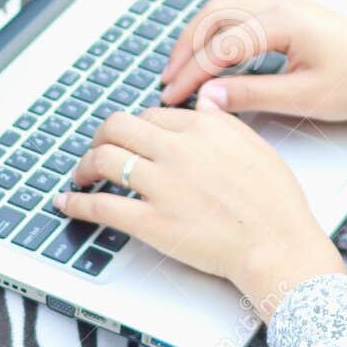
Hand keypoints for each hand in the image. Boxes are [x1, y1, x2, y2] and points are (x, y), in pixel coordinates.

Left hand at [58, 104, 344, 318]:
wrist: (279, 245)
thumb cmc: (275, 203)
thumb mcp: (257, 146)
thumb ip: (225, 121)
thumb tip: (205, 101)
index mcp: (204, 128)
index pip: (152, 114)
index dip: (136, 127)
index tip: (131, 138)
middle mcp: (178, 149)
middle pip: (118, 126)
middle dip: (101, 136)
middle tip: (97, 149)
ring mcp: (162, 185)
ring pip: (104, 160)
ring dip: (84, 166)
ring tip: (82, 176)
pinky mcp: (151, 222)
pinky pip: (101, 207)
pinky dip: (77, 204)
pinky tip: (67, 203)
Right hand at [159, 0, 346, 121]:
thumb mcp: (305, 97)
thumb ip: (253, 95)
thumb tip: (207, 99)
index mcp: (285, 21)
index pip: (222, 44)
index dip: (193, 72)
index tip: (172, 98)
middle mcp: (281, 2)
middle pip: (215, 13)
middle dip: (187, 46)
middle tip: (168, 80)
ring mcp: (286, 2)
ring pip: (226, 6)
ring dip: (200, 33)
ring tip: (182, 67)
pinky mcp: (290, 10)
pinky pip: (242, 10)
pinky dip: (218, 29)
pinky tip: (212, 54)